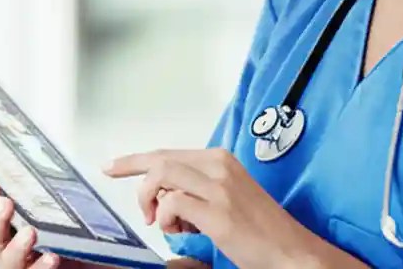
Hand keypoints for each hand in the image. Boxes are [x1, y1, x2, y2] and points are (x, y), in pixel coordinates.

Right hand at [0, 181, 97, 268]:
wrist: (102, 257)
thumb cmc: (83, 229)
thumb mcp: (78, 202)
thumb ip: (79, 184)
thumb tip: (92, 164)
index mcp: (12, 224)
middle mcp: (12, 247)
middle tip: (5, 204)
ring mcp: (26, 266)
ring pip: (9, 262)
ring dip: (16, 248)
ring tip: (29, 233)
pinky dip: (40, 268)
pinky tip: (51, 257)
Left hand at [102, 148, 331, 268]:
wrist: (290, 249)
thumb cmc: (259, 227)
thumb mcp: (227, 194)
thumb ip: (196, 186)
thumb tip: (162, 193)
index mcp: (220, 159)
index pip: (167, 153)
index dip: (135, 160)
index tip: (112, 167)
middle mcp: (218, 166)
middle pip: (160, 160)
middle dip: (135, 179)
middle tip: (138, 210)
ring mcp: (218, 188)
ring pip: (162, 176)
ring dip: (152, 202)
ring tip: (163, 224)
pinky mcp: (218, 213)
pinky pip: (172, 205)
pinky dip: (165, 219)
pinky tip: (180, 231)